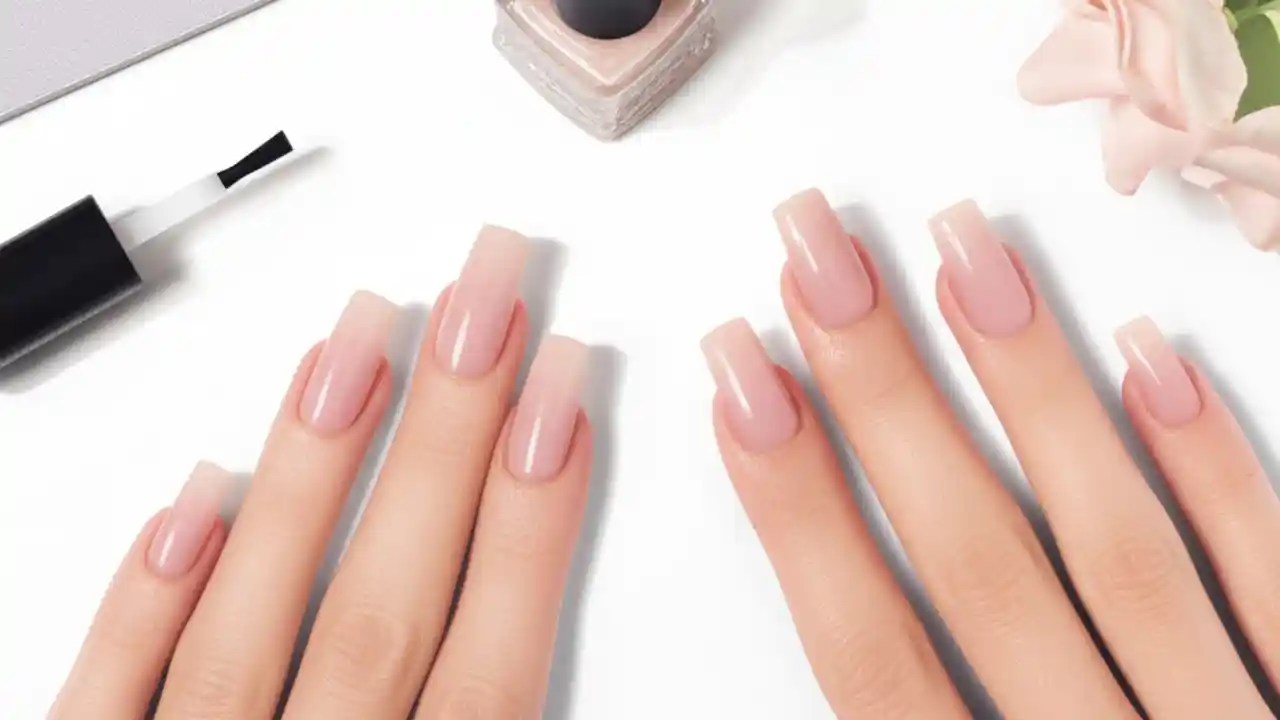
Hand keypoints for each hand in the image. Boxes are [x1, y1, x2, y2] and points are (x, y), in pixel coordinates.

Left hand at [52, 227, 592, 718]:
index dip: (532, 522)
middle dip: (445, 440)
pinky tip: (191, 501)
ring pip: (249, 633)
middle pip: (384, 613)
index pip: (488, 670)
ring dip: (310, 476)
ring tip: (354, 343)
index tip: (560, 396)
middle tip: (482, 301)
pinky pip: (111, 705)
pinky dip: (147, 603)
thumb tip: (537, 635)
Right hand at [704, 191, 1279, 718]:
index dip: (798, 521)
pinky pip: (1275, 588)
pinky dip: (1219, 478)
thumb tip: (833, 609)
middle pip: (979, 571)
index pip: (871, 658)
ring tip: (968, 258)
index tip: (741, 389)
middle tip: (823, 264)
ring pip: (1119, 554)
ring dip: (1035, 394)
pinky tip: (1154, 363)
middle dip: (889, 405)